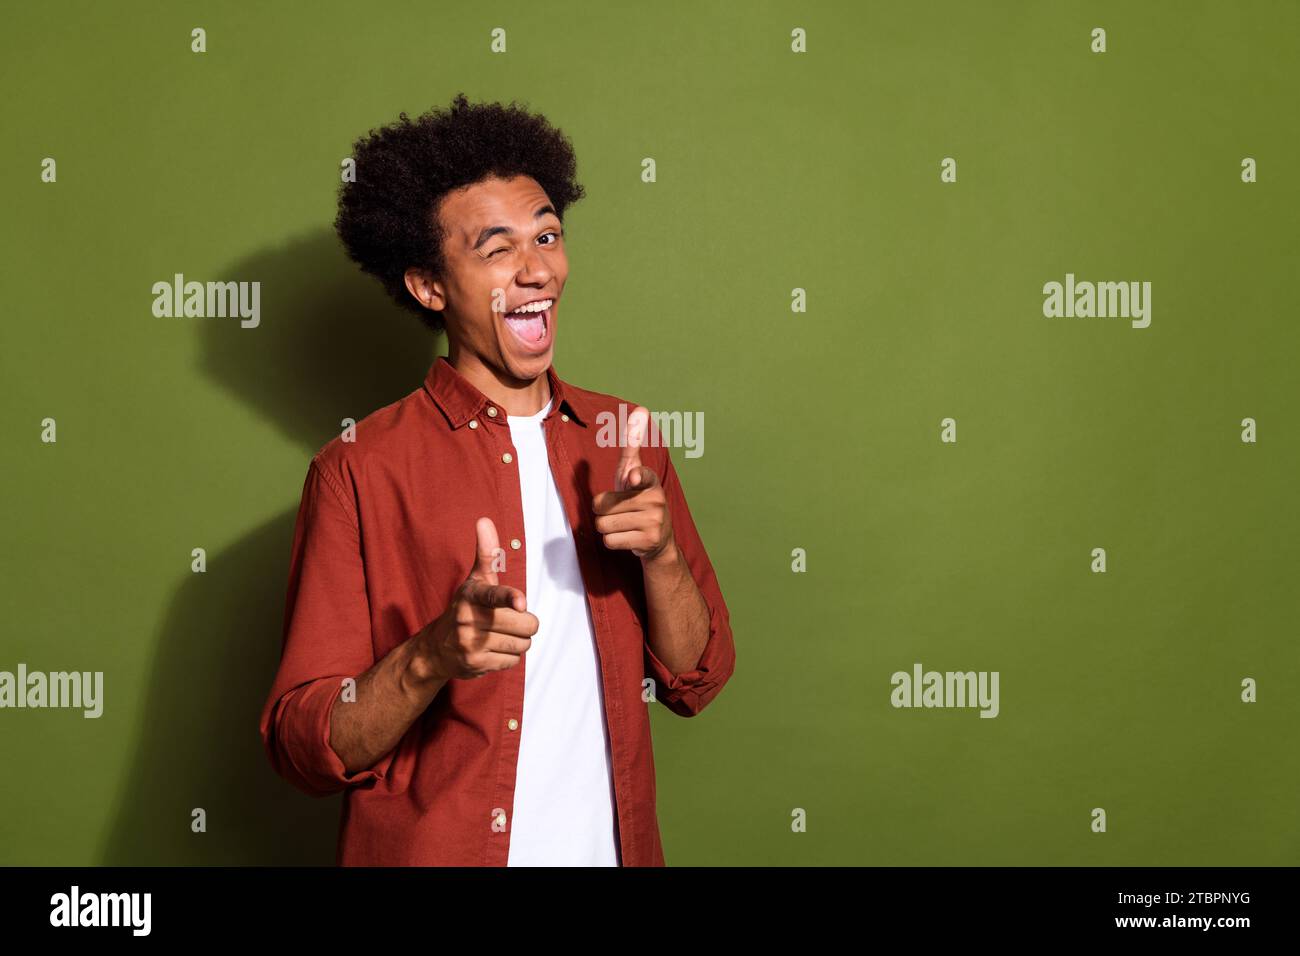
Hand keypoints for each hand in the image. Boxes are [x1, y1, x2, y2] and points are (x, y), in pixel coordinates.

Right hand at [414, 517, 538, 679]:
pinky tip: (492, 651)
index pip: (493, 594)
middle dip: (525, 624)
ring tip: (500, 636)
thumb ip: (487, 553)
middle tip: (511, 621)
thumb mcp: (475, 581)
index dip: (509, 597)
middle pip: (525, 624)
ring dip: (519, 642)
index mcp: (472, 595)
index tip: (521, 602)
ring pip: (522, 645)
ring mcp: (471, 643)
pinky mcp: (476, 664)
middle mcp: (469, 618)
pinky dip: (508, 657)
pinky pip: (513, 662)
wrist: (437, 648)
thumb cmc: (465, 608)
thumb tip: (484, 520)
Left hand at [593, 405, 674, 561]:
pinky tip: (627, 537)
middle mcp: (655, 499)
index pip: (642, 475)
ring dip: (607, 527)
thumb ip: (632, 444)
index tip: (633, 478)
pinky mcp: (648, 541)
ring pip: (604, 525)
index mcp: (650, 480)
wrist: (658, 538)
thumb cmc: (638, 498)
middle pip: (602, 506)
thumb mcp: (633, 471)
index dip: (635, 477)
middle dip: (603, 511)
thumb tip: (642, 409)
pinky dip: (612, 541)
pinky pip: (609, 541)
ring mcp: (654, 522)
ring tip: (624, 524)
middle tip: (621, 511)